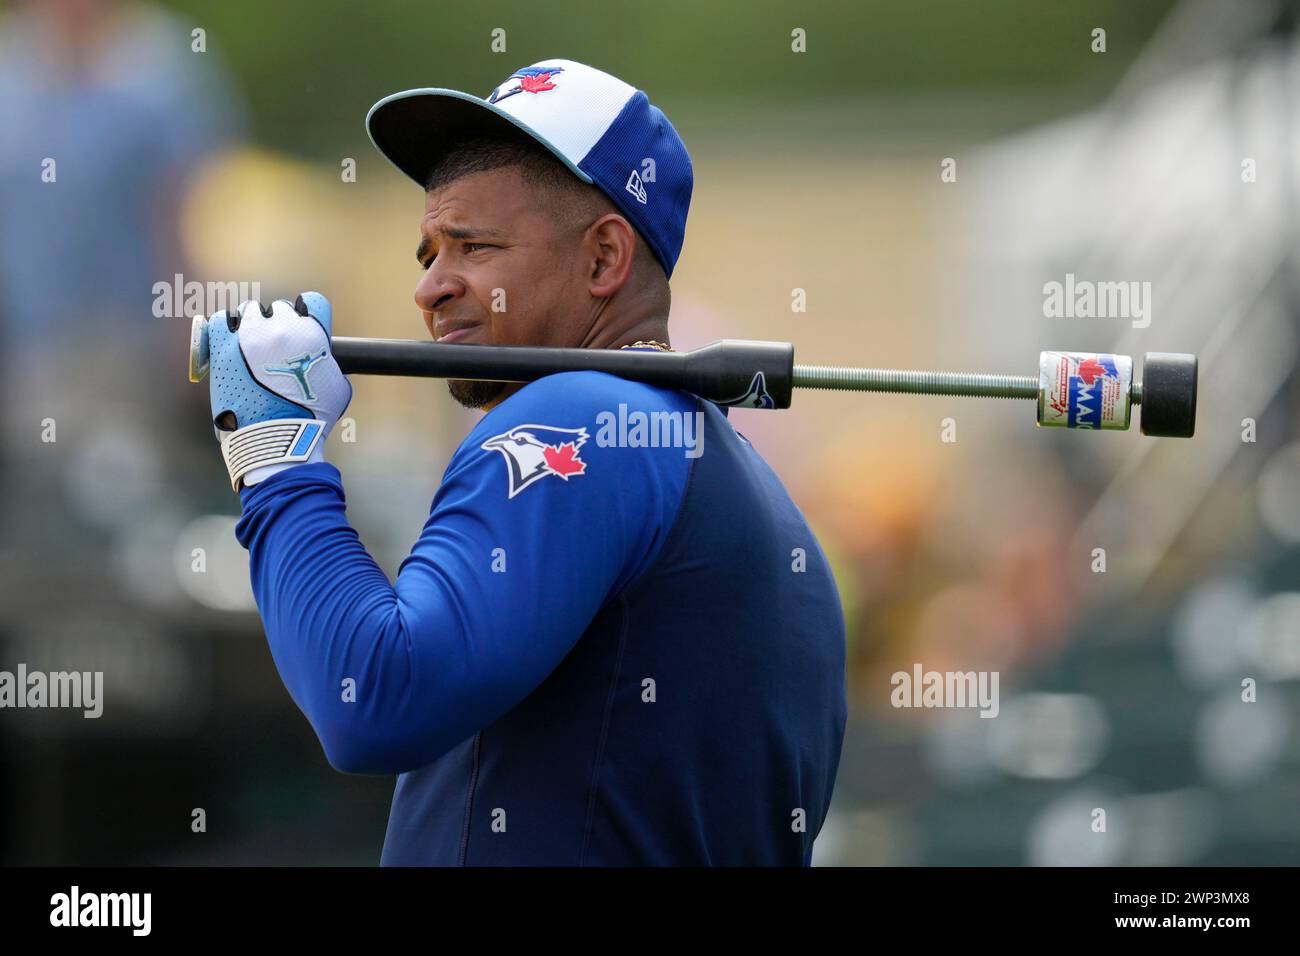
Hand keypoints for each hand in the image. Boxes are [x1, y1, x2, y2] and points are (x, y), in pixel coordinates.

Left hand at [207, 292, 351, 489]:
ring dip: (253, 325)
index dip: (308, 313)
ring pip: (249, 312)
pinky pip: (220, 321)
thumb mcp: (338, 387)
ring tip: (251, 346)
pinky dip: (226, 326)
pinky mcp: (223, 348)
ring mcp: (249, 336)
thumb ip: (331, 363)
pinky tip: (229, 338)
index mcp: (311, 333)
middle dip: (279, 324)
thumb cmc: (312, 419)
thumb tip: (324, 359)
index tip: (303, 328)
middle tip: (276, 347)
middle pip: (279, 309)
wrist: (277, 440)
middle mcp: (281, 327)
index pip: (312, 301)